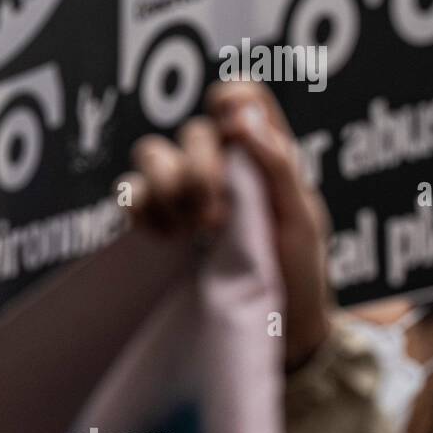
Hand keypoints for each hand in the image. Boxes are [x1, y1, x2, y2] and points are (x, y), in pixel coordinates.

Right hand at [117, 80, 332, 367]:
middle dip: (201, 171)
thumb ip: (275, 164)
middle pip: (191, 131)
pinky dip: (141, 209)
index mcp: (262, 154)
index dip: (232, 98)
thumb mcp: (303, 220)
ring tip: (193, 229)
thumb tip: (242, 117)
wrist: (273, 334)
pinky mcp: (153, 223)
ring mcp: (182, 194)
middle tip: (218, 217)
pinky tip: (165, 238)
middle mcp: (218, 166)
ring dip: (170, 187)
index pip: (240, 97)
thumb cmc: (298, 275)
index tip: (233, 125)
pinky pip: (128, 194)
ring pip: (151, 154)